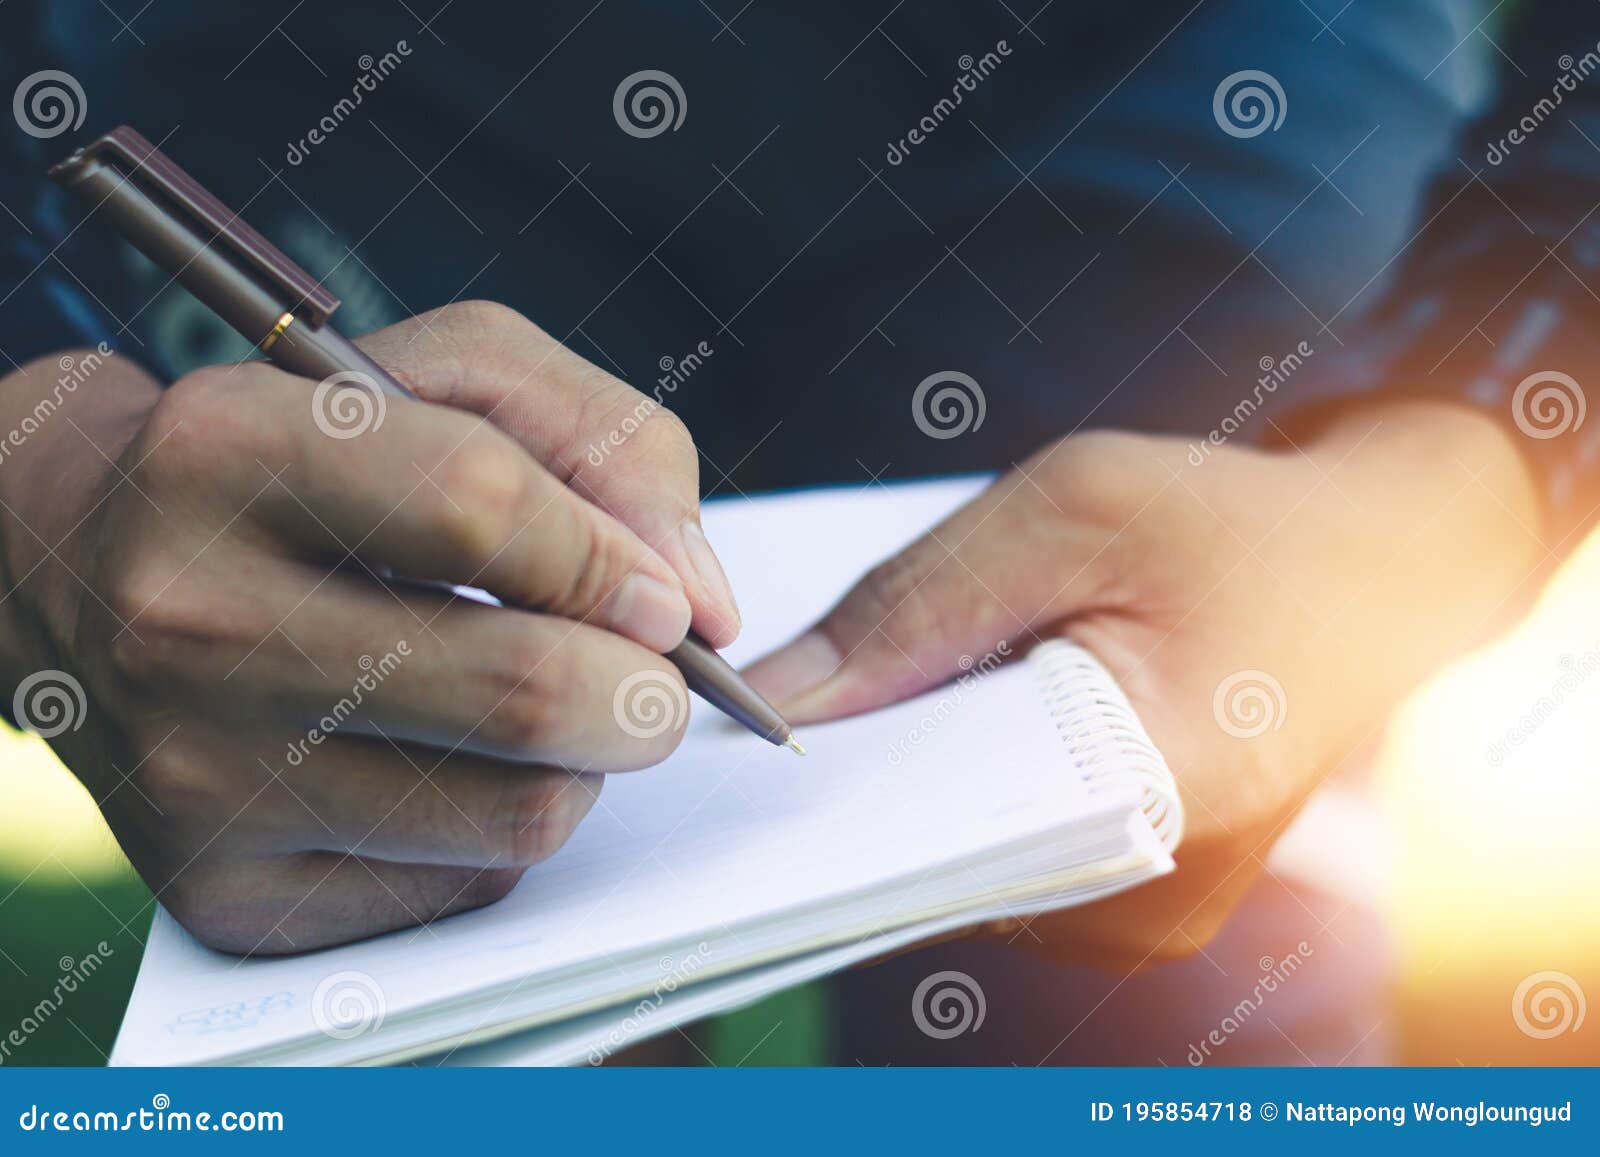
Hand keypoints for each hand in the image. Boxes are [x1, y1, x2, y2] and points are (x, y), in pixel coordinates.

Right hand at [0, 301, 739, 952]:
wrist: (85, 572)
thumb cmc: (301, 457)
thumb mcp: (444, 377)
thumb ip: (604, 440)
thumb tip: (700, 606)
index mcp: (226, 454)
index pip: (483, 510)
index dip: (617, 560)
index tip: (662, 597)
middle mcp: (191, 622)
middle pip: (525, 694)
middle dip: (649, 693)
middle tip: (652, 675)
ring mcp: (199, 778)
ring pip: (519, 812)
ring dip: (587, 762)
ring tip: (545, 704)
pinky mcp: (229, 895)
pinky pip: (468, 884)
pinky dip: (508, 825)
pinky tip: (458, 764)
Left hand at [746, 402, 1539, 965]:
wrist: (1377, 571)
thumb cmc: (1239, 526)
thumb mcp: (1072, 511)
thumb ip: (916, 606)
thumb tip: (777, 698)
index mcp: (1156, 795)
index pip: (938, 828)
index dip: (828, 782)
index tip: (742, 738)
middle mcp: (1147, 893)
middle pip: (939, 855)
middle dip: (859, 775)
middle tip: (789, 702)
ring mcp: (1140, 908)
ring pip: (963, 856)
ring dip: (910, 778)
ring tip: (879, 695)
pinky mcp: (1127, 887)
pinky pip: (1003, 846)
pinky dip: (960, 784)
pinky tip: (948, 714)